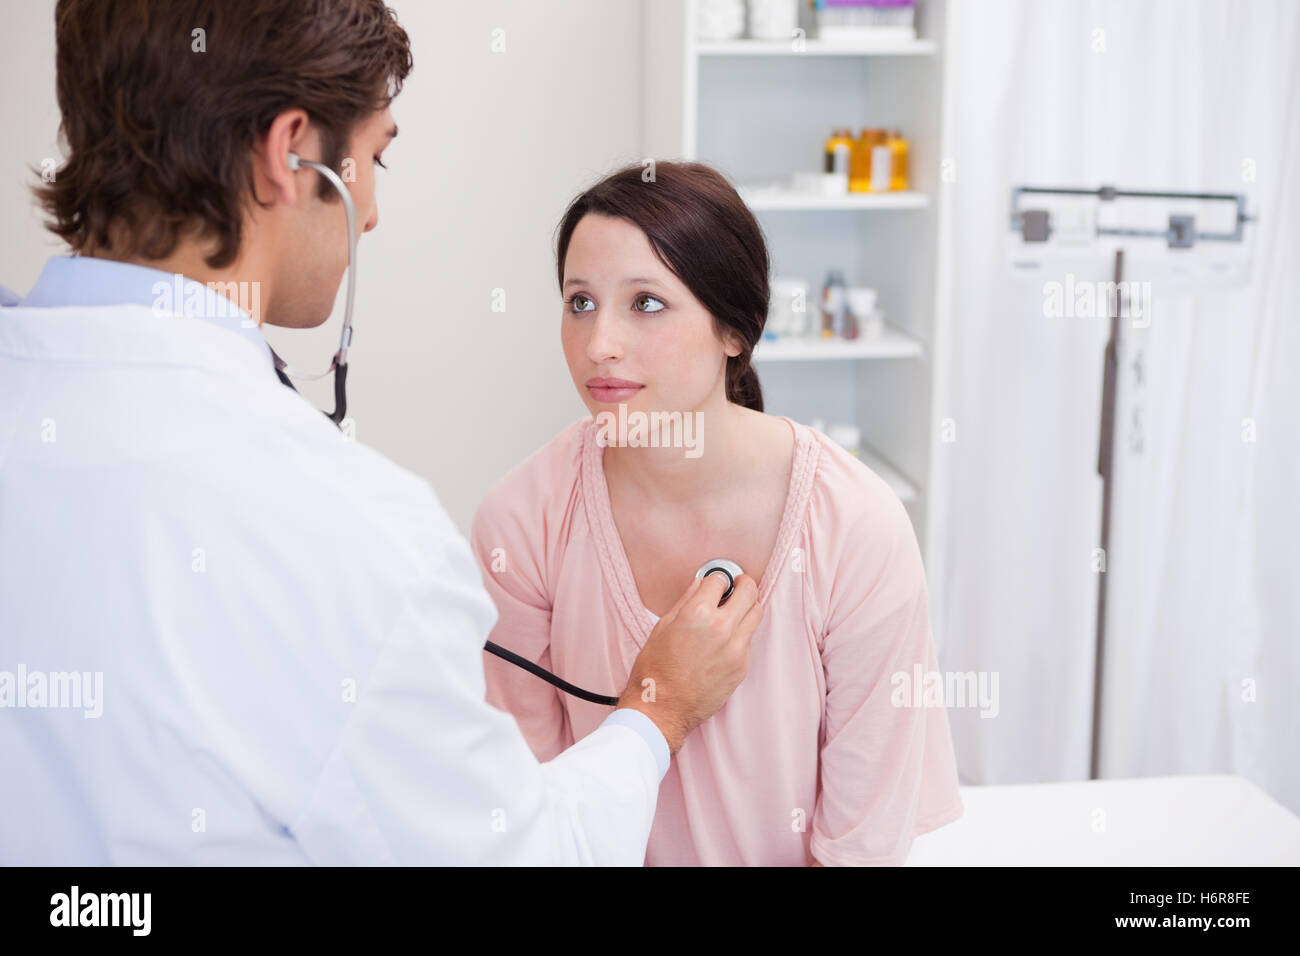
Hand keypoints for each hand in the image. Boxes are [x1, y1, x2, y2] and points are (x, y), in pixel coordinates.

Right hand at [617, 570, 761, 754]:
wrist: (662, 709)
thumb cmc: (655, 669)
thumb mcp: (662, 627)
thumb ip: (685, 601)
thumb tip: (699, 584)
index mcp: (697, 614)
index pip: (719, 580)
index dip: (715, 579)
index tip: (714, 583)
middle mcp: (722, 628)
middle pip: (749, 591)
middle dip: (742, 584)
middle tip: (736, 586)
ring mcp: (736, 649)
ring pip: (756, 613)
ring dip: (747, 607)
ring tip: (734, 611)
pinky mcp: (742, 667)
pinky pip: (749, 640)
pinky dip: (741, 633)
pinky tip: (725, 640)